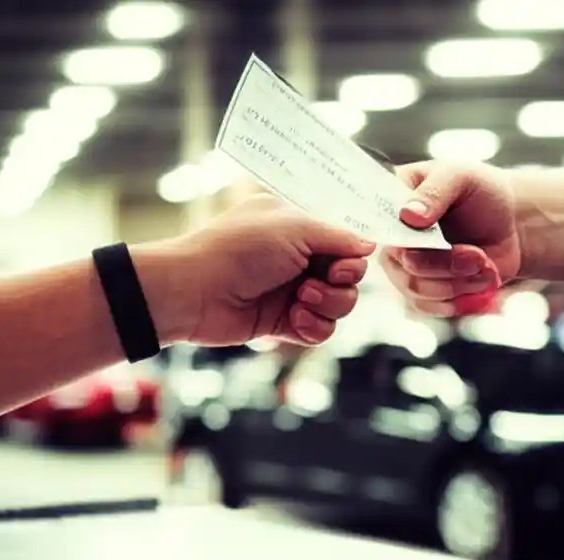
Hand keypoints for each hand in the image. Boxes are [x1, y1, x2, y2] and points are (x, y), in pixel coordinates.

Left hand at [141, 194, 374, 345]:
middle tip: (315, 282)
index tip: (341, 263)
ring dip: (328, 306)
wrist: (193, 292)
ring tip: (300, 300)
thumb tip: (370, 245)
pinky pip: (321, 331)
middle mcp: (299, 258)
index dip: (352, 256)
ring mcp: (293, 291)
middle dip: (341, 284)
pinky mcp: (285, 323)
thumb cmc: (237, 249)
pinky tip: (293, 319)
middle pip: (350, 277)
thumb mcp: (294, 227)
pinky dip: (313, 327)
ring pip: (340, 306)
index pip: (346, 241)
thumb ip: (338, 236)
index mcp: (300, 226)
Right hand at [382, 161, 521, 316]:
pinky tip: (481, 279)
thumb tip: (408, 215)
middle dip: (446, 264)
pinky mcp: (426, 292)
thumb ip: (435, 191)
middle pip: (404, 265)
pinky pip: (433, 307)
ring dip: (459, 282)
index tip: (435, 240)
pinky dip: (463, 297)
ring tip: (485, 264)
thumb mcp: (462, 176)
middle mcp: (394, 239)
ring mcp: (407, 268)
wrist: (510, 222)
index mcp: (393, 203)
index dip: (402, 241)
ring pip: (419, 290)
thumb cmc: (482, 191)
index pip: (380, 228)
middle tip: (477, 255)